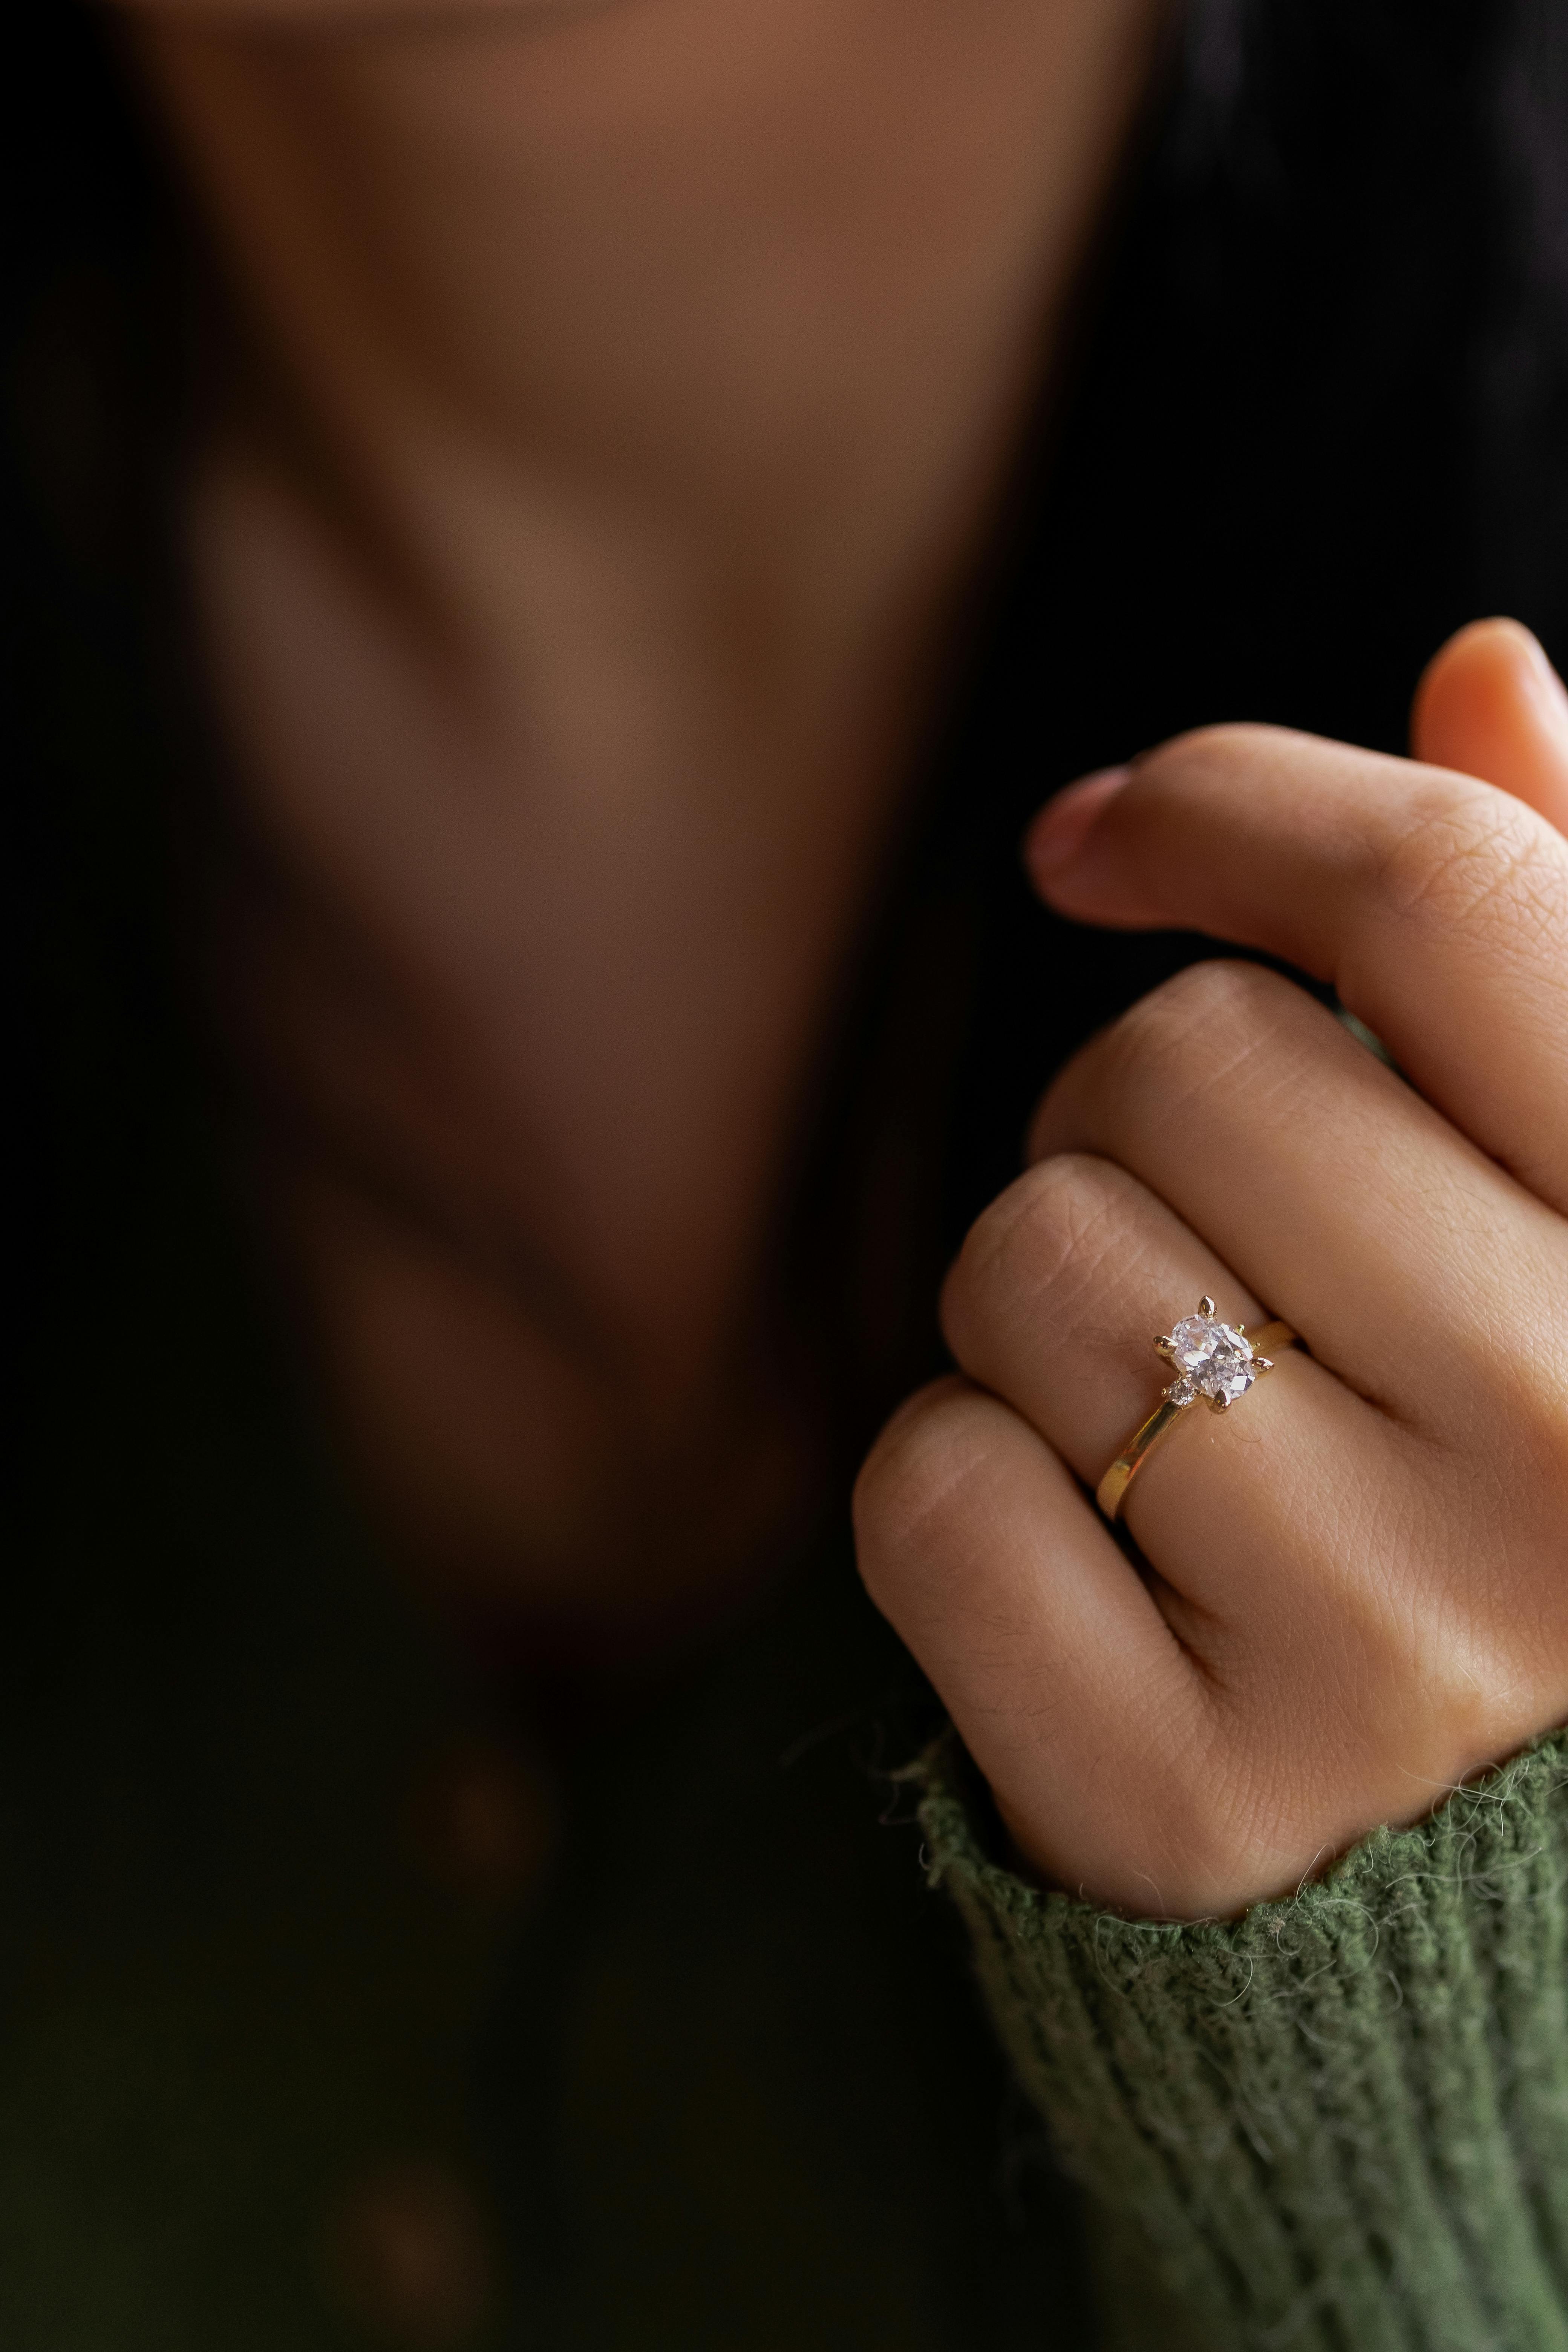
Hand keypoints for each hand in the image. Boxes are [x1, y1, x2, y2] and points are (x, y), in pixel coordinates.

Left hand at [854, 618, 1567, 1917]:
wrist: (1472, 1862)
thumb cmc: (1499, 1457)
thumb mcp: (1566, 1194)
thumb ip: (1541, 943)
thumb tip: (1482, 669)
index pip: (1440, 889)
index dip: (1233, 803)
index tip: (1112, 838)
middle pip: (1180, 1060)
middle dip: (1133, 1118)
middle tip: (1214, 1245)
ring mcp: (1392, 1646)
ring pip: (1023, 1264)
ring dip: (1040, 1307)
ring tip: (1173, 1417)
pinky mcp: (1192, 1799)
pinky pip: (928, 1491)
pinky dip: (958, 1495)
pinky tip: (1094, 1564)